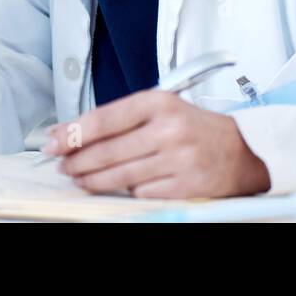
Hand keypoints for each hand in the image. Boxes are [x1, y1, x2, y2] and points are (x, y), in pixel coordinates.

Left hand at [43, 91, 271, 198]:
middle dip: (76, 161)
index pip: (103, 119)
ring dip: (92, 180)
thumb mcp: (161, 109)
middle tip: (62, 165)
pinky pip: (140, 192)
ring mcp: (178, 160)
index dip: (71, 134)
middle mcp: (168, 129)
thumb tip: (73, 134)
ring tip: (80, 178)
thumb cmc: (194, 128)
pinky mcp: (185, 186)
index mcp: (159, 102)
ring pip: (118, 176)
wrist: (243, 150)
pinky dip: (127, 190)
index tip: (51, 142)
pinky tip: (122, 184)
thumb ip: (121, 119)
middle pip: (106, 152)